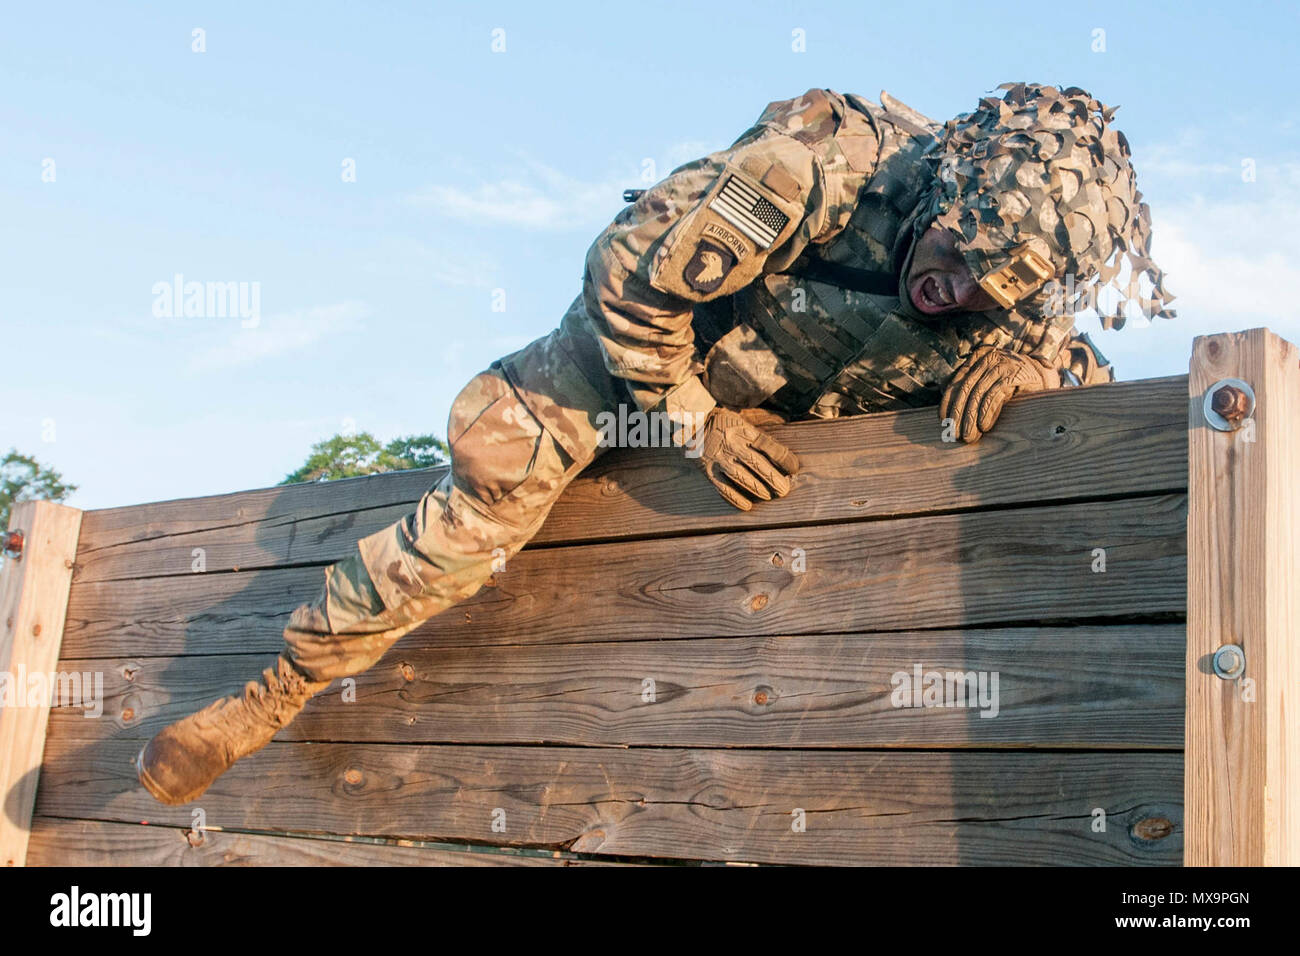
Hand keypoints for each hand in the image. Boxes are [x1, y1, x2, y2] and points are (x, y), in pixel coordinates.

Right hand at [693, 407, 799, 510]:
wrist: (689, 424)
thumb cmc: (721, 422)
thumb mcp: (741, 419)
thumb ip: (761, 426)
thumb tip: (784, 430)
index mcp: (742, 430)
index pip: (768, 445)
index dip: (783, 458)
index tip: (793, 468)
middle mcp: (731, 443)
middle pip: (756, 463)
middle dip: (773, 478)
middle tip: (784, 490)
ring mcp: (718, 458)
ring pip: (741, 477)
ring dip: (757, 488)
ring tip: (769, 496)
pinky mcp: (707, 470)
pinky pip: (723, 488)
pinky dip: (735, 499)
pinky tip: (747, 506)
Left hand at [940, 347, 1057, 442]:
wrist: (1041, 376)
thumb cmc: (1009, 381)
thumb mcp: (986, 379)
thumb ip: (967, 382)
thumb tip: (941, 393)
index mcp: (976, 358)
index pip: (956, 382)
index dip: (947, 403)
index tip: (943, 421)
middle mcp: (987, 358)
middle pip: (965, 389)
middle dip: (958, 414)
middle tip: (955, 434)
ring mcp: (1001, 364)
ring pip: (978, 393)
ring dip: (971, 418)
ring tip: (969, 436)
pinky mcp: (1013, 374)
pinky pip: (994, 395)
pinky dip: (987, 412)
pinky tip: (984, 426)